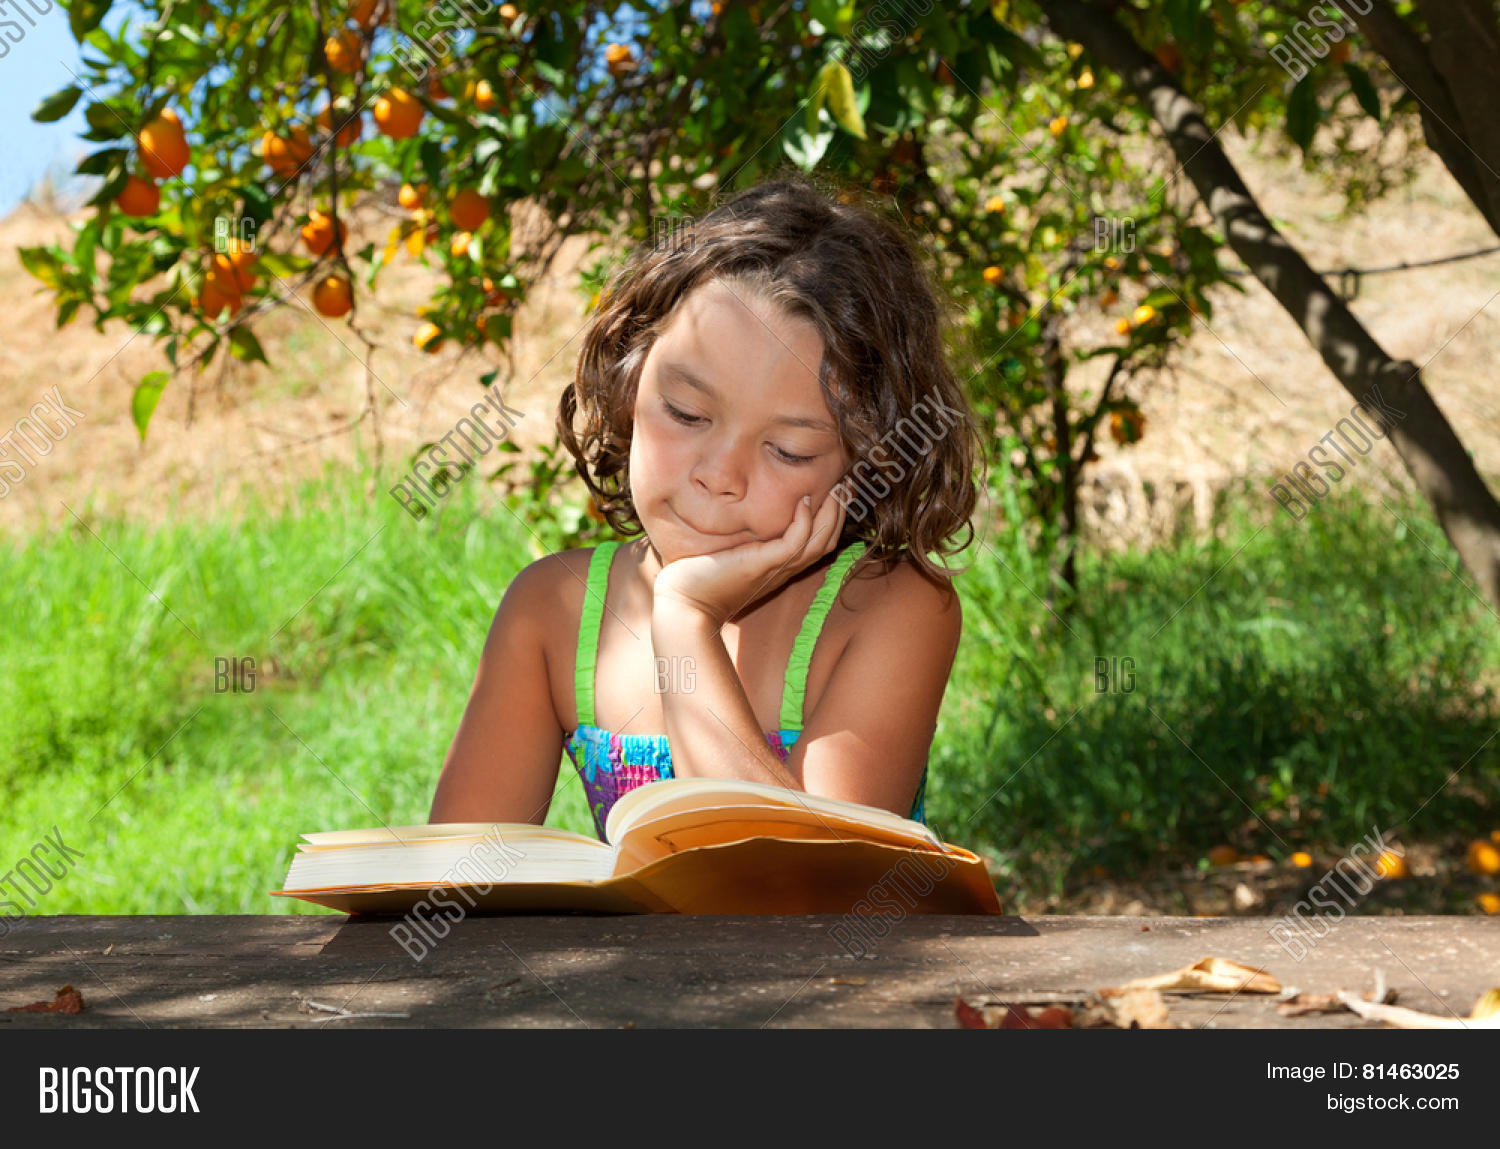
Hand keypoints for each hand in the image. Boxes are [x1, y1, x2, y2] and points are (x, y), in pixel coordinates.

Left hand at [653, 489, 847, 627]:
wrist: (686, 604)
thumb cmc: (700, 579)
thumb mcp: (728, 553)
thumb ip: (742, 539)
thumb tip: (741, 515)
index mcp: (779, 567)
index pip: (819, 543)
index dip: (831, 519)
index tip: (835, 492)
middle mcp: (784, 570)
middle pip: (827, 541)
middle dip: (839, 512)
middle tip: (846, 484)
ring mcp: (776, 568)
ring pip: (819, 541)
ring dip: (831, 513)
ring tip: (837, 488)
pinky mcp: (763, 564)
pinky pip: (796, 542)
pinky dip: (805, 521)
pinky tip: (805, 500)